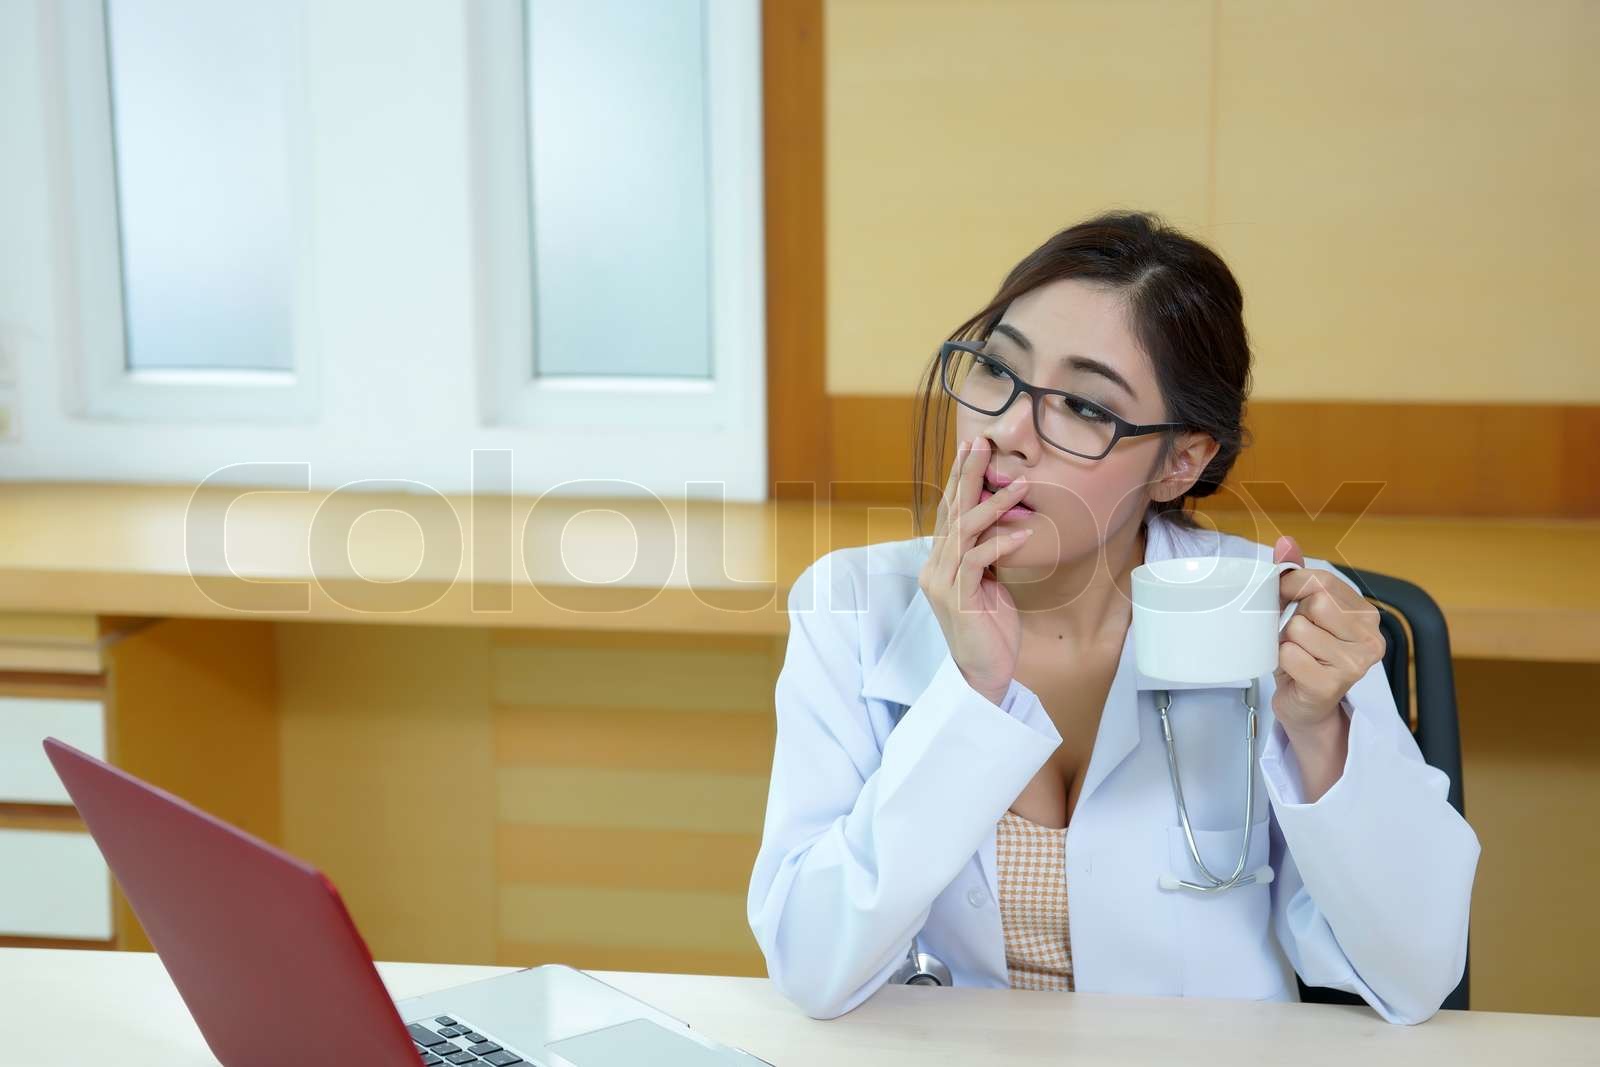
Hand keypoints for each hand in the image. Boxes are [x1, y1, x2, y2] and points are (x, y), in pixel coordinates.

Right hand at [919, 436, 1032, 704]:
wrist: (984, 673)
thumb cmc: (990, 628)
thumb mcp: (990, 582)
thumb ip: (987, 553)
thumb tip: (1001, 521)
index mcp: (940, 561)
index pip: (949, 510)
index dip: (959, 477)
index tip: (972, 447)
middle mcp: (935, 567)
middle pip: (950, 511)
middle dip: (967, 475)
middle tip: (983, 443)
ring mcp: (943, 583)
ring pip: (964, 532)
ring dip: (994, 505)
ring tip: (1021, 485)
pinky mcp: (959, 600)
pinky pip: (978, 562)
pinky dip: (1001, 543)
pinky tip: (1021, 532)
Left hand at [1272, 534, 1383, 733]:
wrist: (1305, 706)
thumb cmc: (1303, 656)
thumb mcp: (1299, 612)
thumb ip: (1295, 575)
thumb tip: (1286, 541)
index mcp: (1365, 614)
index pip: (1320, 579)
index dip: (1290, 586)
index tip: (1283, 600)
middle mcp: (1370, 637)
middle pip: (1313, 602)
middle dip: (1292, 618)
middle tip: (1295, 638)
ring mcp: (1356, 663)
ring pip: (1299, 629)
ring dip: (1286, 642)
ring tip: (1296, 655)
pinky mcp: (1334, 684)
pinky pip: (1290, 655)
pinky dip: (1282, 661)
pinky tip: (1295, 672)